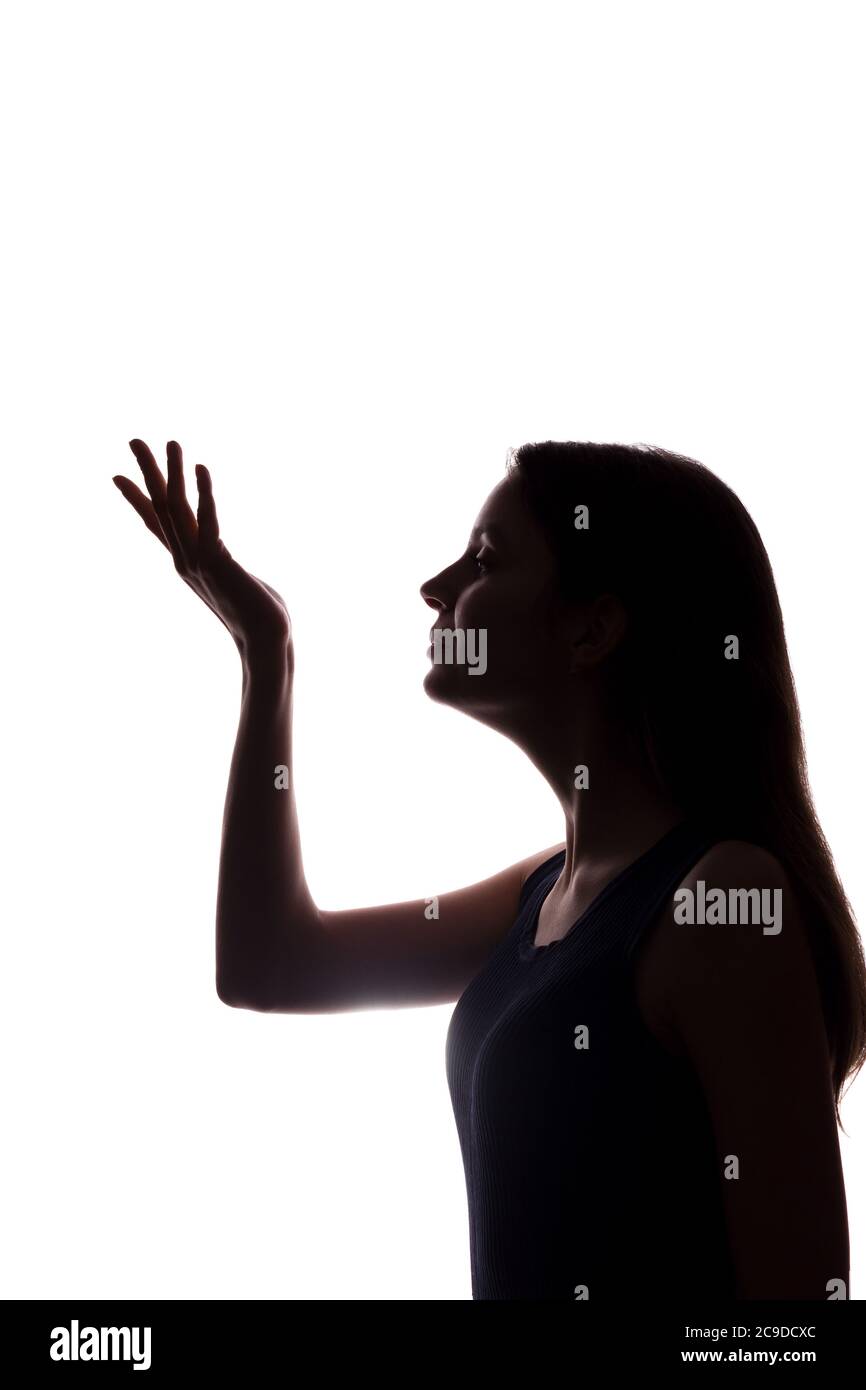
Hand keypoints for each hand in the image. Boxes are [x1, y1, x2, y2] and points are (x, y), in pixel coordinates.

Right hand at [113, 439, 291, 659]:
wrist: (266, 642)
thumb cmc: (259, 616)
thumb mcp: (233, 582)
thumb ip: (223, 566)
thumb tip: (224, 562)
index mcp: (188, 563)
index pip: (156, 525)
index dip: (137, 499)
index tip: (117, 476)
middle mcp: (186, 560)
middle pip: (161, 508)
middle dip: (148, 472)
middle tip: (134, 440)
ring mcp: (198, 562)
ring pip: (178, 511)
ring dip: (175, 473)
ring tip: (171, 442)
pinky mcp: (218, 563)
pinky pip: (208, 521)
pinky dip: (204, 494)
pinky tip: (201, 469)